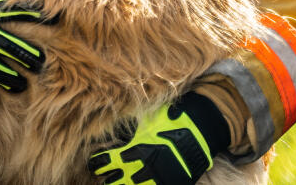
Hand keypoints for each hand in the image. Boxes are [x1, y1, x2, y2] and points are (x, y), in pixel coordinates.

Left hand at [87, 93, 230, 184]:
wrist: (201, 132)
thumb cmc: (173, 120)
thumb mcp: (148, 118)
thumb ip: (132, 126)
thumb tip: (116, 121)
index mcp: (134, 150)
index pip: (106, 161)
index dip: (98, 163)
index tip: (94, 164)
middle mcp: (142, 168)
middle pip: (116, 182)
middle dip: (109, 180)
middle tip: (106, 178)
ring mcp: (156, 179)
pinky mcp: (170, 183)